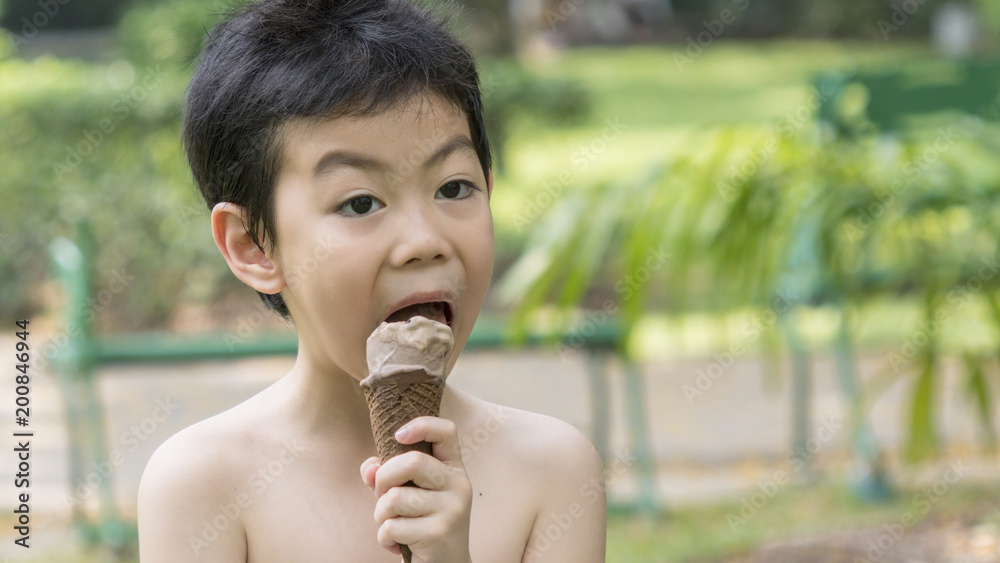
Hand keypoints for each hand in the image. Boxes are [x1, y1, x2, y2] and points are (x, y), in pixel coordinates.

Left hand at [360, 416, 472, 562]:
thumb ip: (387, 477)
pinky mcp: (438, 534)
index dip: (421, 425)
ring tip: (392, 525)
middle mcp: (459, 485)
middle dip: (384, 479)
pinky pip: (392, 526)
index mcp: (454, 469)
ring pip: (396, 498)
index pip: (447, 431)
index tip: (398, 435)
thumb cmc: (422, 526)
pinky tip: (398, 544)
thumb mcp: (408, 496)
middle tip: (382, 497)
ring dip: (381, 514)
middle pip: (412, 462)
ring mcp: (452, 510)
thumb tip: (369, 467)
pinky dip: (385, 537)